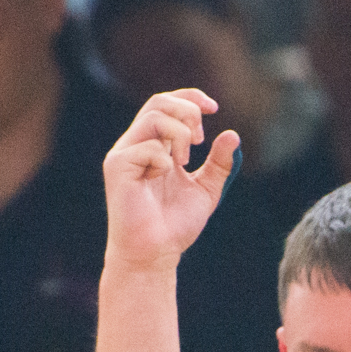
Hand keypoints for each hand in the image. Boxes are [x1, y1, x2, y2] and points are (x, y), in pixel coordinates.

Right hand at [102, 89, 239, 273]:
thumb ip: (219, 164)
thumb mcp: (207, 190)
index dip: (191, 98)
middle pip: (159, 101)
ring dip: (179, 134)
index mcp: (155, 145)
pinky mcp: (117, 167)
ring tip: (185, 161)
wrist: (156, 254)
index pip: (167, 104)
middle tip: (199, 141)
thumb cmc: (175, 225)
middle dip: (188, 112)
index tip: (214, 108)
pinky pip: (147, 146)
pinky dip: (164, 159)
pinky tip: (163, 177)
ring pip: (154, 117)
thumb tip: (233, 135)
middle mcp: (137, 145)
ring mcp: (125, 154)